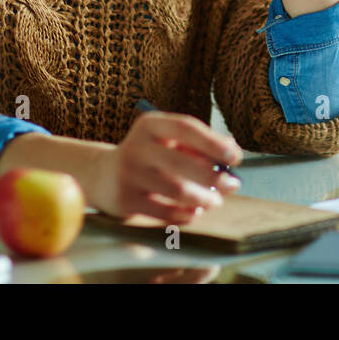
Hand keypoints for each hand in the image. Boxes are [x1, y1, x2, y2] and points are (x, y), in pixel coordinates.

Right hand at [90, 112, 242, 223]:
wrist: (102, 175)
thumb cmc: (150, 156)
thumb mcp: (167, 141)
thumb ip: (199, 144)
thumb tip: (233, 150)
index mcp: (150, 125)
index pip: (185, 128)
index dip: (214, 142)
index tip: (236, 156)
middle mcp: (136, 147)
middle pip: (181, 161)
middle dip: (213, 176)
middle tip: (231, 184)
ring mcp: (128, 174)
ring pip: (176, 191)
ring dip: (203, 198)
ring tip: (215, 201)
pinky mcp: (125, 200)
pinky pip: (165, 212)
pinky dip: (186, 214)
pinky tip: (195, 211)